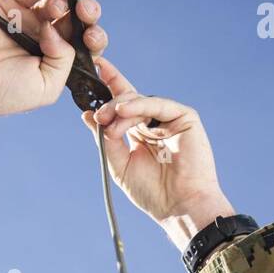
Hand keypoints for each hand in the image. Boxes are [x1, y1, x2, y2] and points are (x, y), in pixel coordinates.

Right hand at [0, 0, 108, 133]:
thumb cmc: (6, 90)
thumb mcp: (48, 87)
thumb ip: (66, 61)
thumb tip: (59, 30)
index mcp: (57, 61)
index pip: (84, 44)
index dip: (94, 37)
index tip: (91, 38)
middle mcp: (46, 39)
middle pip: (76, 19)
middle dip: (87, 14)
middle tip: (84, 13)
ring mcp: (29, 19)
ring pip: (58, 1)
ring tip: (57, 8)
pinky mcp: (13, 3)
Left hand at [80, 57, 232, 238]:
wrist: (178, 206)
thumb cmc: (152, 192)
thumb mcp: (119, 165)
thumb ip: (105, 140)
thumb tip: (88, 116)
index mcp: (140, 133)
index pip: (124, 104)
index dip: (112, 83)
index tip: (97, 66)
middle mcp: (155, 123)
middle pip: (129, 99)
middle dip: (110, 104)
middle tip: (98, 115)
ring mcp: (170, 119)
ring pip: (140, 101)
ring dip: (120, 109)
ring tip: (109, 120)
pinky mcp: (185, 118)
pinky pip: (159, 104)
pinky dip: (139, 106)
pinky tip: (123, 111)